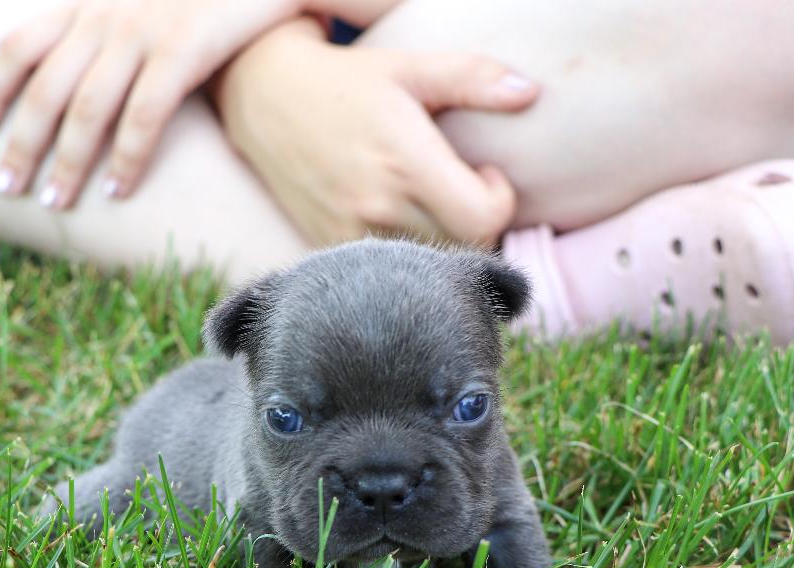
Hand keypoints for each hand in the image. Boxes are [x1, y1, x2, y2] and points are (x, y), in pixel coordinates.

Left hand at [0, 0, 299, 208]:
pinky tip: (116, 190)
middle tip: (6, 188)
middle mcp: (105, 14)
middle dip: (21, 142)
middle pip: (44, 88)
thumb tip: (84, 82)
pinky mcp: (184, 47)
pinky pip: (144, 114)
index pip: (18, 45)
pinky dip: (127, 156)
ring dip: (67, 162)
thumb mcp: (141, 3)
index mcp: (87, 1)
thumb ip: (109, 31)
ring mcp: (142, 30)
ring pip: (87, 108)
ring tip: (54, 203)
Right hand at [214, 18, 537, 245]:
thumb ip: (473, 77)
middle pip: (460, 251)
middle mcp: (377, 206)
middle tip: (464, 193)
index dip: (499, 203)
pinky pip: (385, 273)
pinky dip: (404, 259)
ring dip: (443, 246)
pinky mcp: (328, 246)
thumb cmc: (346, 81)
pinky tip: (400, 224)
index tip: (485, 175)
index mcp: (405, 162)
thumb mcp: (410, 68)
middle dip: (476, 226)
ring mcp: (349, 233)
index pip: (482, 221)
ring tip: (434, 209)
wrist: (264, 99)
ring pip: (424, 270)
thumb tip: (530, 93)